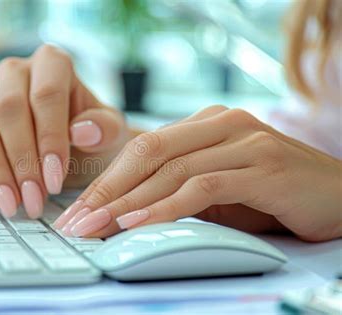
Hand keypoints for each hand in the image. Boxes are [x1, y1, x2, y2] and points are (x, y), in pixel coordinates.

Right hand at [0, 45, 129, 218]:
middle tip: (35, 199)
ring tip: (14, 206)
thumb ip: (104, 127)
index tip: (56, 177)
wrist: (87, 146)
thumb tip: (81, 132)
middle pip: (8, 110)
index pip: (45, 95)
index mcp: (52, 64)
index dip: (49, 138)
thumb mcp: (111, 130)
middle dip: (21, 161)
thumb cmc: (98, 133)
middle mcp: (16, 76)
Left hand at [54, 105, 341, 241]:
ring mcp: (243, 139)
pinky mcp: (262, 164)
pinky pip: (202, 185)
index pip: (143, 149)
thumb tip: (128, 212)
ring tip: (95, 226)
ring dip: (128, 201)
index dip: (106, 180)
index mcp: (205, 123)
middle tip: (75, 221)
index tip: (79, 210)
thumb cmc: (273, 192)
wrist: (340, 194)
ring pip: (170, 168)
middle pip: (147, 153)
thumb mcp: (219, 188)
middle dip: (107, 190)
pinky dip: (166, 205)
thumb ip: (181, 189)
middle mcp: (221, 123)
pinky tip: (137, 222)